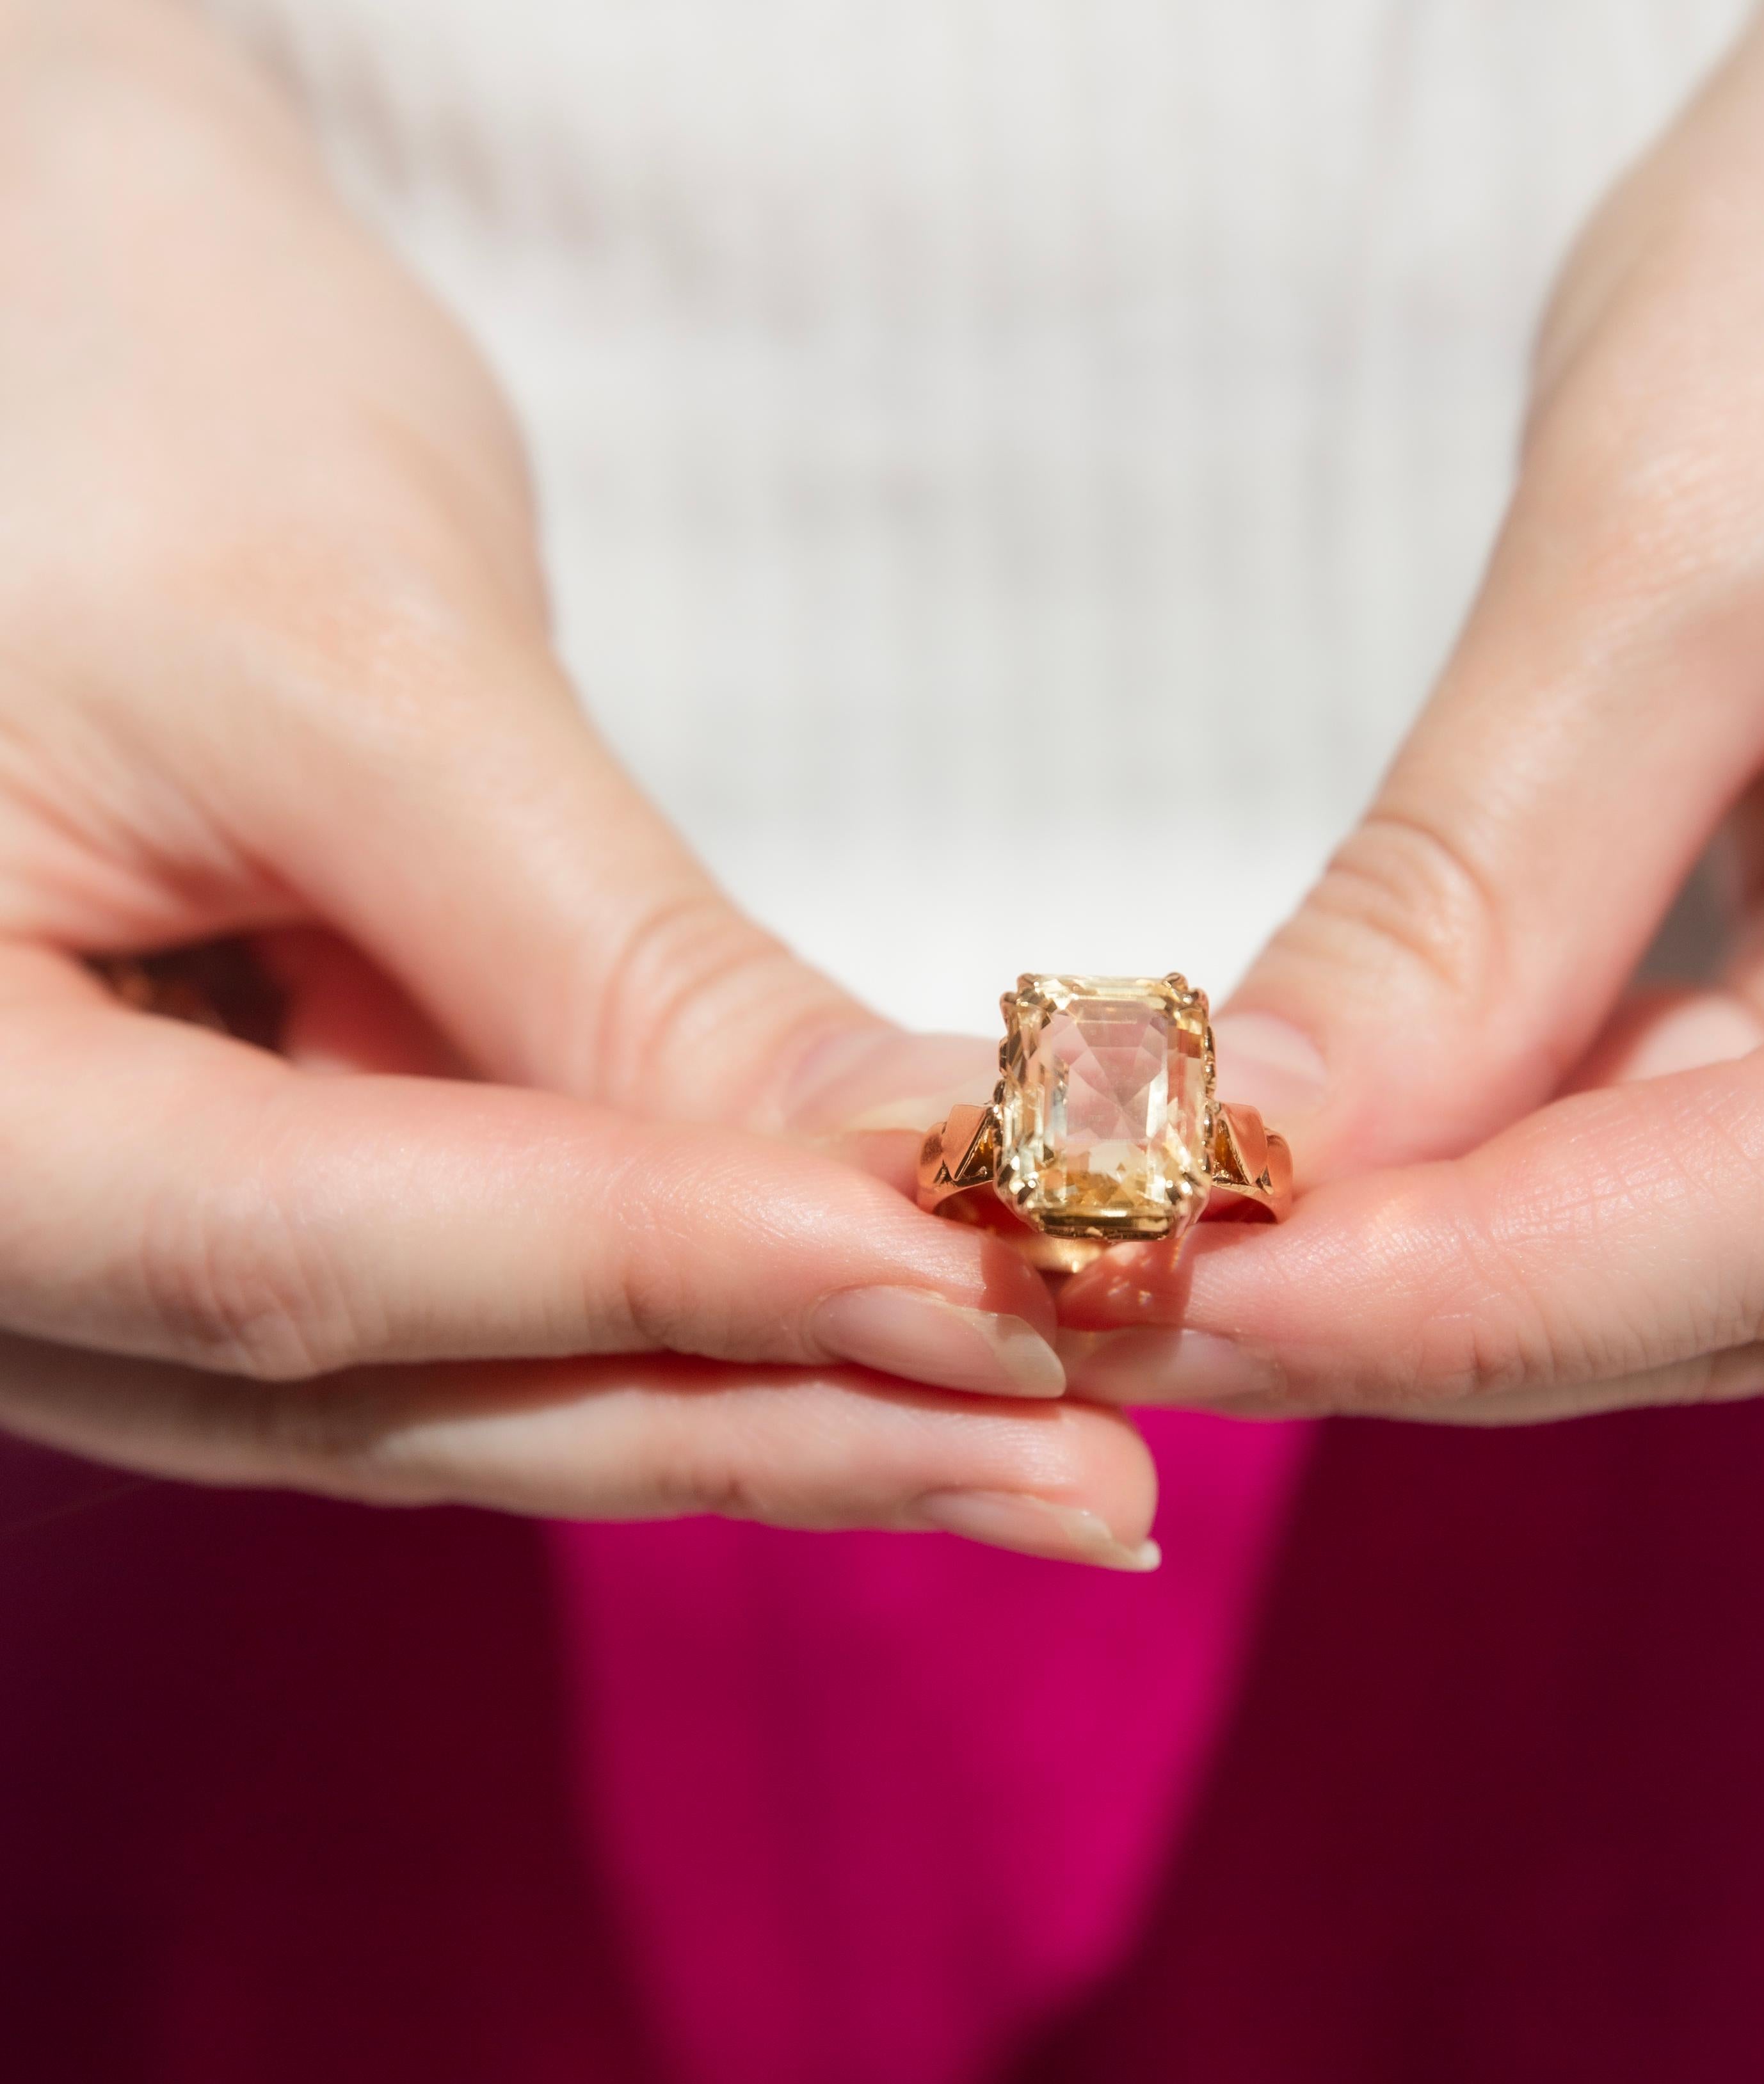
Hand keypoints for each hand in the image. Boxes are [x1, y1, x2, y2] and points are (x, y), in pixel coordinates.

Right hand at [0, 0, 1154, 1566]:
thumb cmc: (137, 404)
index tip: (974, 1296)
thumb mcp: (354, 666)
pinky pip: (485, 1320)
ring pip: (466, 1391)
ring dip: (774, 1418)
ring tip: (1055, 1456)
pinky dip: (705, 1336)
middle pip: (399, 1387)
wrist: (72, 344)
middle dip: (767, 1421)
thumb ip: (609, 967)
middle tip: (1088, 1484)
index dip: (659, 1280)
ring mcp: (102, 1254)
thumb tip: (914, 1189)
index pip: (296, 1245)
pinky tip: (911, 1358)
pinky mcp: (252, 1203)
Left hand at [1063, 0, 1763, 1419]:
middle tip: (1107, 1293)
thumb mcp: (1709, 522)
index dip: (1476, 1292)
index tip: (1182, 1302)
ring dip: (1433, 1252)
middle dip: (1423, 1304)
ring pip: (1709, 1254)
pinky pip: (1696, 1158)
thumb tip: (1252, 1149)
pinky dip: (1493, 1159)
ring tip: (1161, 1228)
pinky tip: (1307, 1150)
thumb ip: (1488, 874)